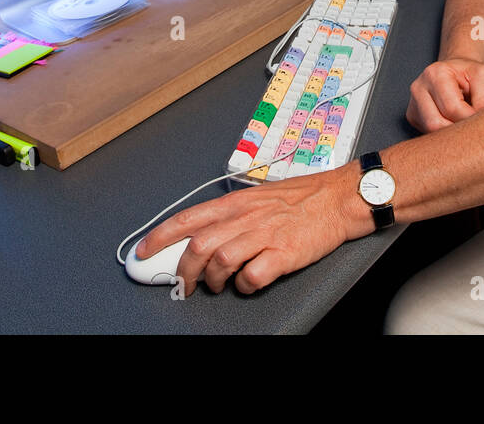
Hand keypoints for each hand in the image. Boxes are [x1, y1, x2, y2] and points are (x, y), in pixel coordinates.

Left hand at [136, 166, 371, 295]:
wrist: (339, 198)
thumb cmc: (302, 198)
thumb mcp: (258, 197)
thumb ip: (232, 214)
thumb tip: (205, 235)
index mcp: (236, 202)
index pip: (186, 218)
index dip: (159, 237)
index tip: (143, 251)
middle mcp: (245, 217)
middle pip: (198, 246)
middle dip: (183, 271)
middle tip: (184, 284)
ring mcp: (264, 235)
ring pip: (219, 261)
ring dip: (213, 281)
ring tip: (219, 286)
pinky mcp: (283, 253)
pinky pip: (252, 276)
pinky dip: (246, 286)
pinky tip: (250, 283)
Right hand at [406, 57, 483, 132]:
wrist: (457, 73)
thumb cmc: (471, 76)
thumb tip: (478, 125)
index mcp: (435, 74)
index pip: (452, 108)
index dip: (471, 118)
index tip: (482, 116)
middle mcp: (418, 88)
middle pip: (437, 124)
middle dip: (459, 129)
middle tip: (473, 123)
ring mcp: (413, 103)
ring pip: (430, 132)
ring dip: (451, 133)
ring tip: (463, 122)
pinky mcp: (413, 116)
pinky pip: (428, 134)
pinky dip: (444, 133)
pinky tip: (453, 122)